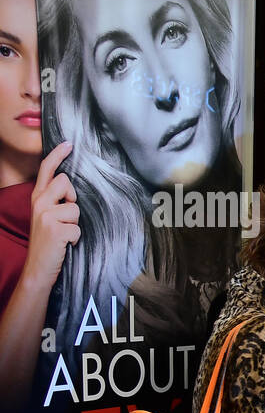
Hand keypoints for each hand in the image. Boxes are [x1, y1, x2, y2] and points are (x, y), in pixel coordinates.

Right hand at [21, 143, 80, 291]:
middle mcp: (38, 203)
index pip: (46, 171)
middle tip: (66, 216)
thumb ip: (56, 202)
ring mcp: (45, 215)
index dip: (57, 155)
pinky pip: (78, 227)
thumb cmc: (50, 243)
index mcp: (37, 199)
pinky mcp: (55, 229)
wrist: (39, 268)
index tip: (69, 144)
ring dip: (75, 224)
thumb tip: (73, 191)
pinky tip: (66, 245)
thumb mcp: (48, 218)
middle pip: (65, 182)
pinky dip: (76, 238)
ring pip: (75, 208)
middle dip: (72, 198)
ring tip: (64, 234)